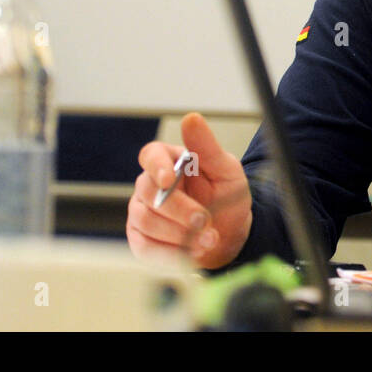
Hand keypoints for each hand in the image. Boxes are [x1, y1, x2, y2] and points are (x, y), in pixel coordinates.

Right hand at [126, 112, 252, 269]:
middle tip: (205, 221)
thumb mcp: (226, 170)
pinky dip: (170, 253)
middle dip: (180, 210)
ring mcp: (142, 213)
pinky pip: (145, 248)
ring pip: (146, 221)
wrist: (230, 235)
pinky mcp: (141, 241)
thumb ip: (207, 146)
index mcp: (170, 161)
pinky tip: (192, 253)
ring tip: (207, 239)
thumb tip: (191, 118)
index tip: (168, 179)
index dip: (156, 166)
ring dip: (179, 234)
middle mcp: (150, 186)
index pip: (150, 155)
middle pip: (149, 193)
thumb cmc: (227, 198)